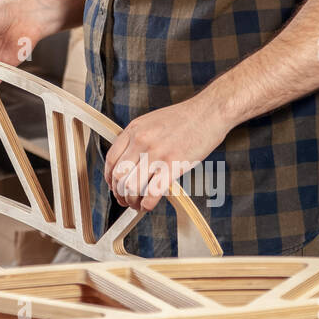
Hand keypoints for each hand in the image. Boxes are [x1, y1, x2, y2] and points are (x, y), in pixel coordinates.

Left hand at [103, 94, 230, 211]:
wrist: (209, 112)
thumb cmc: (184, 118)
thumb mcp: (151, 121)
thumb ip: (137, 139)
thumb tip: (129, 162)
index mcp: (134, 129)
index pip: (111, 159)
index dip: (109, 178)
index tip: (114, 186)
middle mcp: (141, 141)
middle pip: (118, 176)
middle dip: (118, 193)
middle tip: (123, 200)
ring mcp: (156, 153)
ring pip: (131, 186)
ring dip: (131, 200)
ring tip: (136, 205)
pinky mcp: (173, 165)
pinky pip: (152, 192)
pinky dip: (147, 204)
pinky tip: (148, 206)